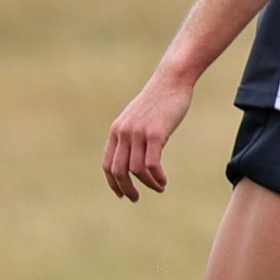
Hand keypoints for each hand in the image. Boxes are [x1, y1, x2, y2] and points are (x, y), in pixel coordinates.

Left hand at [102, 66, 194, 201]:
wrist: (172, 81)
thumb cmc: (159, 100)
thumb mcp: (139, 118)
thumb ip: (133, 135)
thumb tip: (134, 157)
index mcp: (116, 130)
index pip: (107, 164)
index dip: (112, 183)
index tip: (121, 194)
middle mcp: (123, 132)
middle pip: (118, 171)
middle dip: (126, 189)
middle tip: (136, 198)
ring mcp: (138, 133)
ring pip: (136, 170)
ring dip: (147, 184)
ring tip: (158, 188)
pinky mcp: (155, 133)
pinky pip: (151, 164)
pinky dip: (156, 177)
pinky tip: (163, 181)